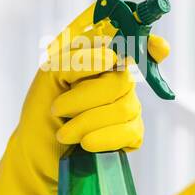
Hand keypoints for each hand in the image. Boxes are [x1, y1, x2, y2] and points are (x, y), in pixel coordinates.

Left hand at [0, 1, 169, 194]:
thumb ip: (76, 59)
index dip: (147, 42)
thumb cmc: (42, 110)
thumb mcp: (48, 76)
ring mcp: (128, 106)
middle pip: (122, 79)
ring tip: (63, 132)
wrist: (36, 153)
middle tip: (57, 109)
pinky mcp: (131, 134)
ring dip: (85, 122)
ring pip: (123, 107)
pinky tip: (84, 144)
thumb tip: (110, 57)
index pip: (131, 41)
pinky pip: (128, 132)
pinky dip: (101, 138)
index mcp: (99, 58)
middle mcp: (118, 78)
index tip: (158, 48)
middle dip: (85, 97)